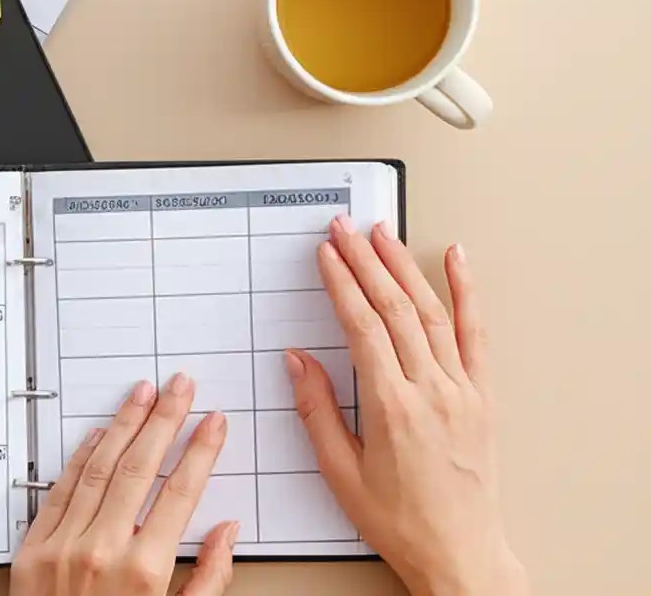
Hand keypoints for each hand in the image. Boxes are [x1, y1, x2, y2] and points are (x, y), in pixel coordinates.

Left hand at [10, 375, 239, 595]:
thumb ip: (208, 582)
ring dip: (122, 424)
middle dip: (164, 419)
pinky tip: (99, 435)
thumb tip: (226, 533)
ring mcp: (61, 547)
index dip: (201, 451)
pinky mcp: (31, 550)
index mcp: (144, 573)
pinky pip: (59, 491)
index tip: (214, 423)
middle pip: (139, 466)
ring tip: (142, 393)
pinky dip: (80, 458)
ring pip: (97, 467)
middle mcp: (100, 552)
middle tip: (180, 387)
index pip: (181, 492)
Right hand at [288, 215, 528, 595]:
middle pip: (395, 309)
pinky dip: (466, 292)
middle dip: (365, 261)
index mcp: (392, 408)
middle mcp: (432, 390)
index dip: (341, 283)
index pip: (362, 326)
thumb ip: (317, 410)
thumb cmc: (400, 521)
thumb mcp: (341, 473)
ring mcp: (463, 389)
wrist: (461, 552)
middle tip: (344, 228)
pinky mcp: (483, 395)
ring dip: (404, 267)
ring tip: (382, 234)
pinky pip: (476, 333)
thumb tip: (298, 360)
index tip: (325, 253)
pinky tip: (456, 261)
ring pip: (432, 312)